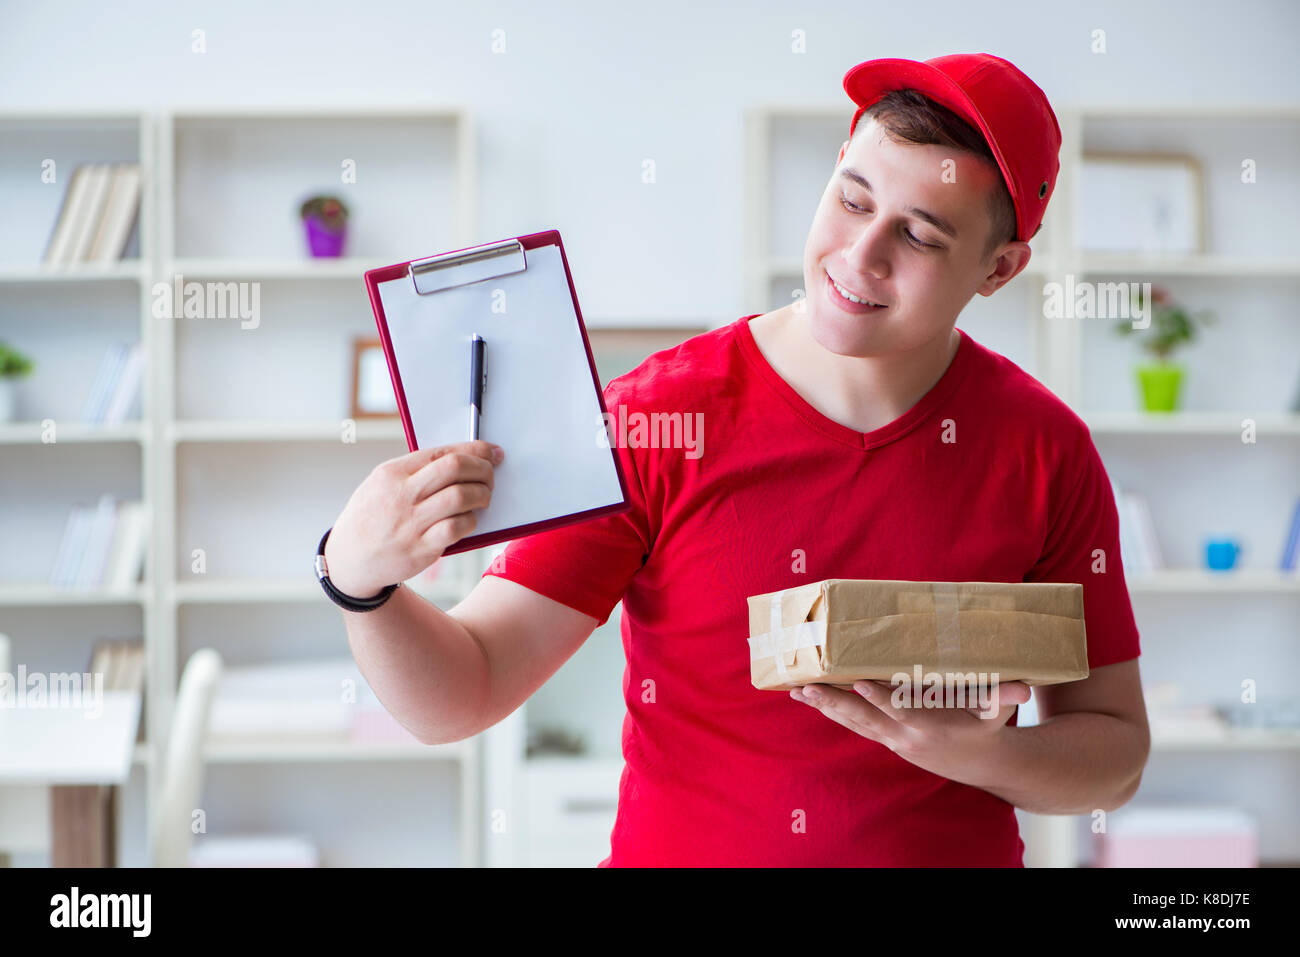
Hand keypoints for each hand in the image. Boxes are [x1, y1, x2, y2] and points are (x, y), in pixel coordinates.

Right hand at [324, 440, 503, 595]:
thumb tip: (462, 458)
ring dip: (482, 495)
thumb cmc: (372, 516)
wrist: (350, 558)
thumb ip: (415, 470)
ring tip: (484, 498)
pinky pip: (457, 528)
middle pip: (455, 468)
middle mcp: (402, 494)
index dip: (475, 450)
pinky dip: (471, 521)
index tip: (492, 452)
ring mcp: (411, 522)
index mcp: (393, 473)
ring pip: (461, 496)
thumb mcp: (381, 483)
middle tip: (491, 476)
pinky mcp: (421, 548)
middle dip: (483, 469)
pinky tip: (469, 520)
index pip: (443, 452)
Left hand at [789, 678, 1030, 786]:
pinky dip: (833, 713)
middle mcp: (905, 735)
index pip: (899, 708)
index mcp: (929, 725)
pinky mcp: (887, 740)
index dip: (878, 696)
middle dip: (835, 702)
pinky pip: (855, 726)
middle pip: (865, 717)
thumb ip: (1005, 696)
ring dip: (825, 707)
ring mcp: (893, 740)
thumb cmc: (988, 729)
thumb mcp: (997, 712)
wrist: (983, 765)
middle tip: (808, 687)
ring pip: (854, 722)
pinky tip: (812, 700)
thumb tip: (1025, 687)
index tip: (857, 682)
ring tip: (798, 691)